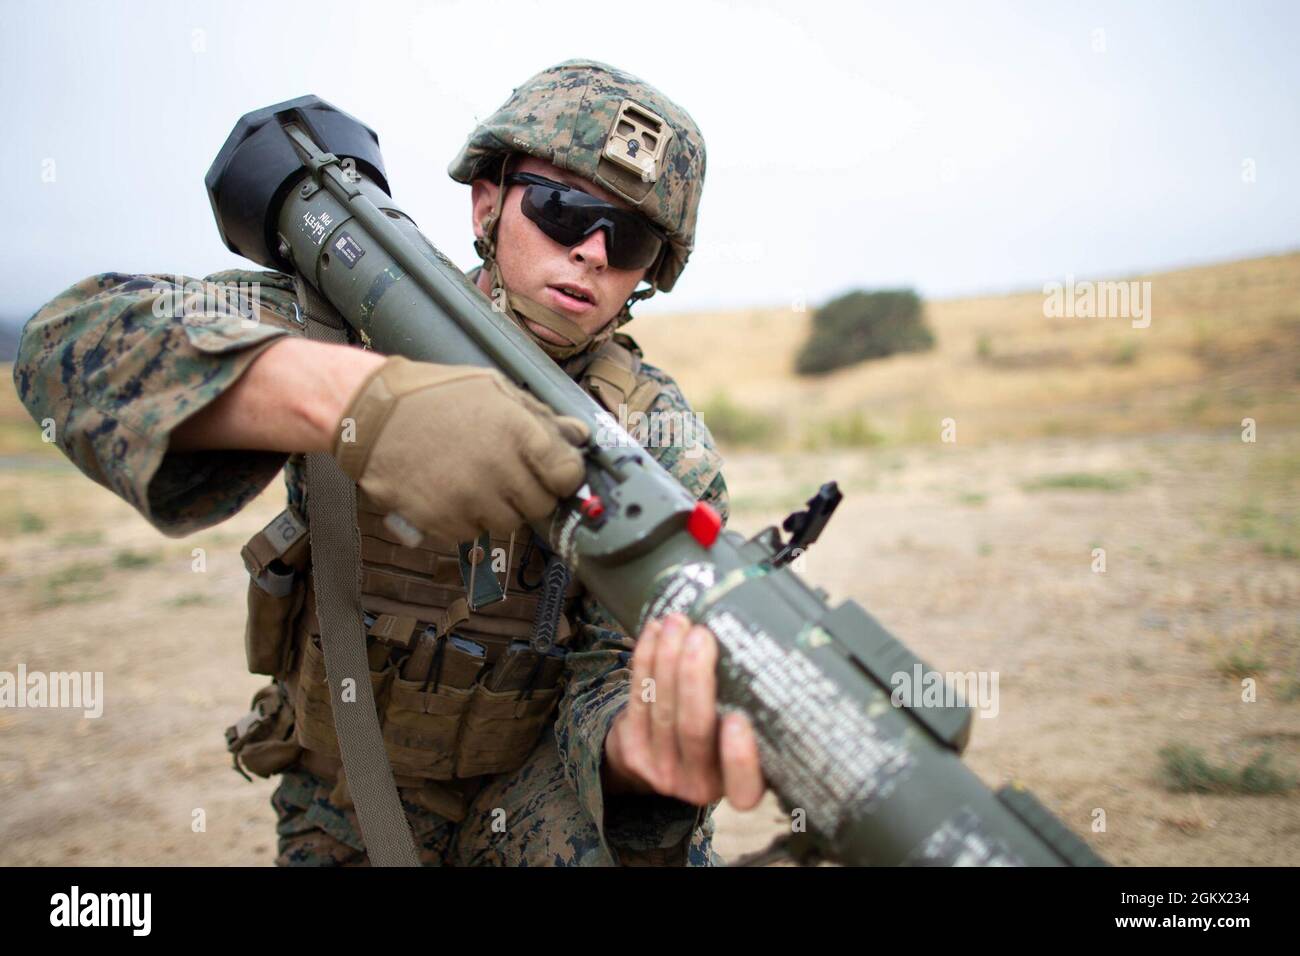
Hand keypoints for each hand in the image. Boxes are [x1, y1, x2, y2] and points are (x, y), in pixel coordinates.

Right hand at [333, 356, 589, 541]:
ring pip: (509, 524)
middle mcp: (499, 469)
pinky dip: (467, 519)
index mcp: (518, 431)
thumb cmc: (437, 396)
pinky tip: (450, 490)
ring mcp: (470, 499)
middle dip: (530, 493)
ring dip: (498, 508)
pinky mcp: (443, 521)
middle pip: (541, 506)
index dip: (562, 476)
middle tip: (506, 474)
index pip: (568, 475)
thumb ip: (539, 416)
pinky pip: (473, 533)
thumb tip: (579, 436)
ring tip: (473, 479)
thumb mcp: (492, 390)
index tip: (552, 472)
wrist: (370, 415)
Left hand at [603, 613, 766, 809]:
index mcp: (739, 787)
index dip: (741, 758)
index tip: (739, 719)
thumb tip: (773, 650)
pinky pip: (638, 697)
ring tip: (678, 622)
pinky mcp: (632, 748)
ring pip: (663, 708)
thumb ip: (758, 716)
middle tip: (702, 636)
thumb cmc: (720, 739)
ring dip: (667, 658)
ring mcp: (661, 768)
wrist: (660, 760)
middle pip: (694, 730)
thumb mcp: (746, 742)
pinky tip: (656, 632)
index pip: (744, 786)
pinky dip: (646, 659)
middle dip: (694, 677)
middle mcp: (700, 784)